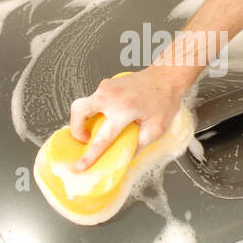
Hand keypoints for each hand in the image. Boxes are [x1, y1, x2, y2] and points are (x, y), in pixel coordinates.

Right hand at [68, 66, 185, 170]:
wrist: (166, 77)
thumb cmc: (164, 100)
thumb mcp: (156, 129)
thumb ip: (138, 145)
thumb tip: (124, 158)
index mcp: (124, 110)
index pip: (102, 138)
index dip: (90, 155)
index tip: (80, 166)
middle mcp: (111, 96)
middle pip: (78, 111)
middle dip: (76, 129)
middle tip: (85, 140)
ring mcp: (106, 87)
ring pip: (82, 104)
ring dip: (82, 119)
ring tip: (93, 131)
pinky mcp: (106, 84)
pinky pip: (92, 99)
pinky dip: (92, 111)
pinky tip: (105, 117)